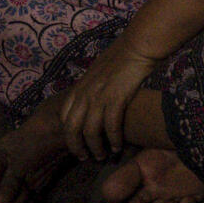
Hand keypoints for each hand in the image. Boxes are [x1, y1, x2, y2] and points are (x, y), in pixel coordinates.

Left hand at [58, 41, 159, 160]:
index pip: (64, 116)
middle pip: (72, 128)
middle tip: (86, 157)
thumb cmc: (124, 55)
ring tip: (103, 156)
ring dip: (96, 147)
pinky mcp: (115, 98)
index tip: (77, 144)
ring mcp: (99, 96)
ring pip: (90, 131)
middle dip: (77, 147)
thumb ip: (93, 86)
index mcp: (79, 86)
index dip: (68, 134)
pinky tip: (119, 146)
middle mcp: (85, 93)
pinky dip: (113, 140)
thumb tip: (94, 98)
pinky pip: (110, 126)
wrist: (139, 45)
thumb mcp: (100, 71)